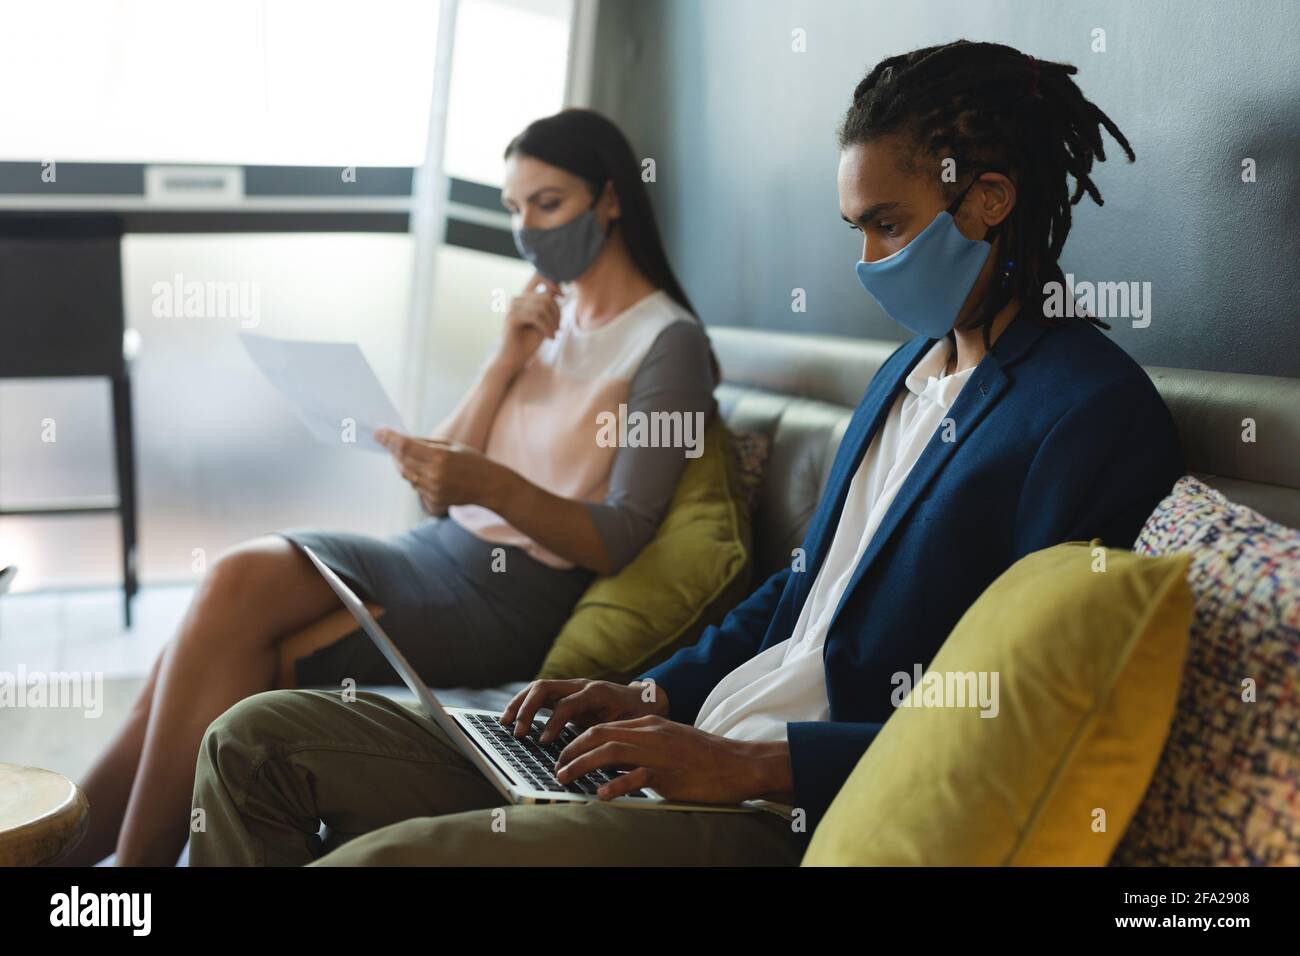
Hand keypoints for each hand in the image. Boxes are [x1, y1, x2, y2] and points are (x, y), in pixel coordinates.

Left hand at [375, 430, 514, 515]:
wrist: (491, 487)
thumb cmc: (472, 461)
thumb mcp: (451, 445)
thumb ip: (425, 443)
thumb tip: (401, 440)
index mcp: (439, 458)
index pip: (405, 447)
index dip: (389, 439)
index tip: (378, 433)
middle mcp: (434, 476)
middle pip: (401, 461)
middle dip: (393, 450)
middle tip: (387, 441)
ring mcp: (433, 491)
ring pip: (406, 475)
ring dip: (402, 464)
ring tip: (408, 456)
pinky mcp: (434, 501)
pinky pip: (416, 487)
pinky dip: (415, 477)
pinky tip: (426, 472)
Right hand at [492, 273, 561, 375]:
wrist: (514, 359)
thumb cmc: (529, 341)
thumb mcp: (544, 321)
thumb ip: (549, 306)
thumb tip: (560, 291)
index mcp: (524, 298)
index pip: (539, 280)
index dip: (554, 283)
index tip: (563, 295)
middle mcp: (516, 300)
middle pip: (545, 297)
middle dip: (557, 313)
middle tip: (559, 328)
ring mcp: (512, 308)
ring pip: (542, 307)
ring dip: (553, 322)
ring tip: (554, 333)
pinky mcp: (512, 318)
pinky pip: (536, 317)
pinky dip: (547, 327)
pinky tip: (550, 337)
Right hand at [500, 678, 668, 744]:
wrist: (646, 699)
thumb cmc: (639, 716)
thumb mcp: (630, 729)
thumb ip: (612, 740)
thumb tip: (595, 761)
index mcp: (597, 693)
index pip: (566, 705)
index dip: (553, 724)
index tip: (542, 743)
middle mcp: (581, 685)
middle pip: (545, 688)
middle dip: (527, 710)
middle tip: (518, 734)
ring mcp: (572, 687)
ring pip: (538, 688)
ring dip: (519, 704)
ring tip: (505, 724)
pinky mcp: (566, 693)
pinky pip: (540, 694)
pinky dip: (524, 704)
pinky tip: (513, 719)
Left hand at [553, 715, 791, 803]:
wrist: (739, 763)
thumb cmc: (706, 757)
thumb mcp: (670, 742)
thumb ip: (643, 746)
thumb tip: (612, 762)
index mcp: (649, 724)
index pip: (604, 726)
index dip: (578, 739)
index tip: (562, 753)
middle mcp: (650, 733)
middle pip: (599, 734)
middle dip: (571, 749)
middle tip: (556, 766)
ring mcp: (659, 752)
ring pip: (610, 751)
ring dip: (582, 764)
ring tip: (564, 777)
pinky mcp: (669, 773)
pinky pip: (637, 777)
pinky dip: (616, 785)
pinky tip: (602, 795)